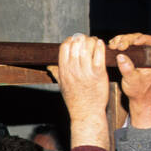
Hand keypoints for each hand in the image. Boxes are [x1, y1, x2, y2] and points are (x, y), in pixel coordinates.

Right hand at [58, 34, 110, 150]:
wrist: (86, 113)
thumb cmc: (75, 100)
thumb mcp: (62, 86)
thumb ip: (57, 73)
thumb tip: (49, 67)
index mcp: (63, 70)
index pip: (64, 47)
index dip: (70, 40)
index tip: (75, 40)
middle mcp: (73, 69)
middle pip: (76, 44)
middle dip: (82, 38)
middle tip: (87, 40)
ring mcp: (86, 71)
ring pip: (88, 46)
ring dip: (92, 40)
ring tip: (95, 42)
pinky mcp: (98, 73)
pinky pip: (99, 54)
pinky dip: (100, 46)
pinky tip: (101, 45)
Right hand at [108, 32, 150, 127]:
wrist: (138, 98)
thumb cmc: (139, 91)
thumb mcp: (132, 80)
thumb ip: (127, 69)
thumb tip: (121, 56)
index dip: (144, 38)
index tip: (134, 42)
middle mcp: (147, 55)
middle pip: (139, 38)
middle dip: (128, 39)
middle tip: (119, 45)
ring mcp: (139, 55)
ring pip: (132, 40)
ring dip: (122, 40)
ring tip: (113, 45)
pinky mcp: (132, 56)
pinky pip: (126, 45)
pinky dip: (119, 43)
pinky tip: (112, 46)